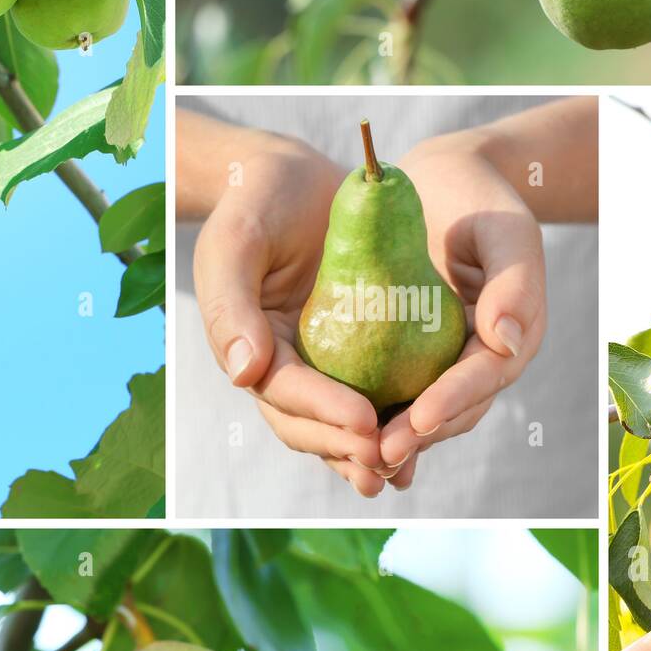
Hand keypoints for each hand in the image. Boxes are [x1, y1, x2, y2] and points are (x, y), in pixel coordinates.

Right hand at [191, 135, 390, 496]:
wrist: (292, 179)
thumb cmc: (258, 202)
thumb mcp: (236, 242)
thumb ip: (230, 305)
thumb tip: (245, 374)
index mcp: (248, 346)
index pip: (283, 390)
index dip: (321, 411)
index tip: (365, 423)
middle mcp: (280, 364)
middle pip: (307, 422)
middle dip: (343, 448)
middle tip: (387, 460)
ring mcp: (316, 362)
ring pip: (336, 423)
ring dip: (364, 453)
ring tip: (400, 471)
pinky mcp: (352, 352)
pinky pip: (371, 394)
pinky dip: (390, 422)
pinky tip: (420, 441)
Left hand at [377, 130, 547, 474]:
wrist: (443, 182)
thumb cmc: (478, 197)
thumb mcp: (505, 228)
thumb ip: (514, 281)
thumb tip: (506, 341)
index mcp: (514, 334)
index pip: (484, 376)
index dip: (453, 400)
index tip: (420, 418)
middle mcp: (482, 358)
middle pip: (454, 409)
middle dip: (419, 435)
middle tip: (379, 453)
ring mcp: (445, 362)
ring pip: (423, 413)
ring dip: (394, 439)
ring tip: (359, 461)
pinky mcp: (410, 358)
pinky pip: (393, 394)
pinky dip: (373, 419)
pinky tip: (339, 439)